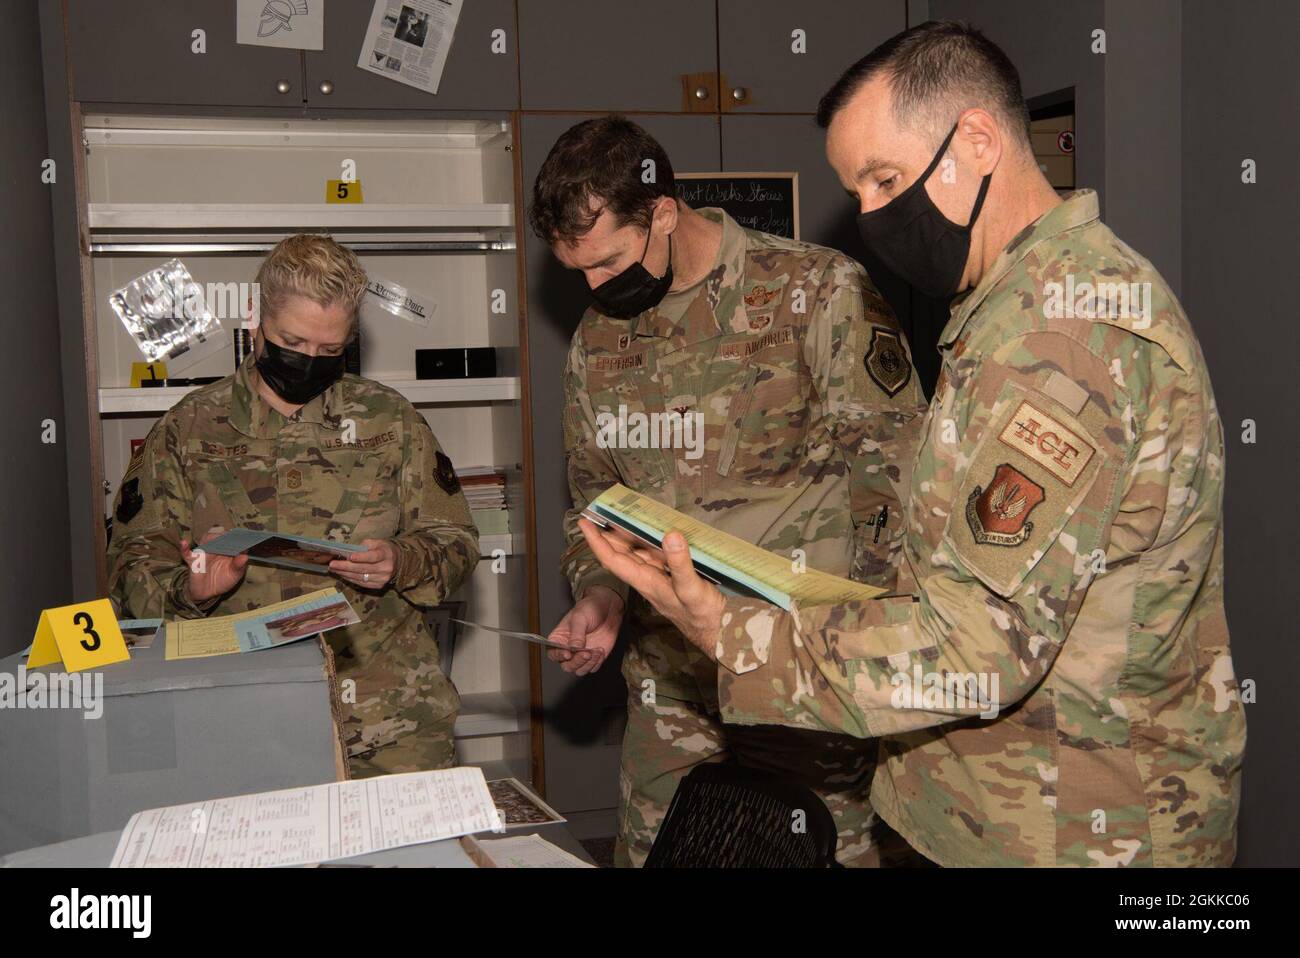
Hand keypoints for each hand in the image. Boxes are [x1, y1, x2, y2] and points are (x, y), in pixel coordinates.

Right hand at [182, 527, 248, 602]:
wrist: (206, 593)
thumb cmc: (222, 580)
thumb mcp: (234, 576)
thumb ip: (239, 566)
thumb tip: (245, 556)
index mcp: (228, 550)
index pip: (232, 538)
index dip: (237, 536)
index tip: (243, 536)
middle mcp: (216, 548)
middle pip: (219, 535)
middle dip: (225, 534)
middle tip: (231, 537)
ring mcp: (204, 553)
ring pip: (205, 540)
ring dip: (210, 537)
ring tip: (215, 539)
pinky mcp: (193, 561)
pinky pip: (186, 553)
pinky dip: (184, 548)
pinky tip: (183, 543)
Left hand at [329, 539, 397, 589]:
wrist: (398, 562)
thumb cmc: (384, 549)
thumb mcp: (378, 542)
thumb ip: (365, 545)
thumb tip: (350, 550)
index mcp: (386, 554)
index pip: (373, 557)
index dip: (361, 557)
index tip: (350, 557)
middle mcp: (386, 568)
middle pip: (364, 568)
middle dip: (346, 566)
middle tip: (332, 564)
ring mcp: (382, 579)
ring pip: (361, 577)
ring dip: (345, 573)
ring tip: (334, 569)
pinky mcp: (378, 585)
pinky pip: (362, 583)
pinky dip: (350, 579)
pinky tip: (342, 574)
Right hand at [547, 585, 624, 674]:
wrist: (608, 607)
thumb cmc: (589, 609)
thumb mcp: (579, 618)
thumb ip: (576, 634)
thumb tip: (574, 648)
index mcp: (559, 639)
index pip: (553, 653)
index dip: (559, 655)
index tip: (568, 653)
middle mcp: (569, 650)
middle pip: (566, 666)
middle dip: (577, 662)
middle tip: (586, 653)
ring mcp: (581, 655)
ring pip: (580, 670)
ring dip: (588, 664)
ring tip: (597, 651)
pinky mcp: (594, 657)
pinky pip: (593, 668)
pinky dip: (597, 662)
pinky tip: (601, 650)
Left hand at [578, 518, 724, 658]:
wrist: (720, 632)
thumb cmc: (703, 615)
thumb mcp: (692, 589)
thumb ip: (680, 564)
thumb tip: (670, 535)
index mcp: (646, 583)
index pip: (614, 560)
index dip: (597, 542)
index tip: (584, 524)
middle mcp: (648, 580)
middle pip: (621, 555)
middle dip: (607, 535)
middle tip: (599, 513)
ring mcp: (660, 579)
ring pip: (637, 555)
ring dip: (627, 537)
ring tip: (620, 516)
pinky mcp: (673, 578)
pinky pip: (655, 556)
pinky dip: (650, 542)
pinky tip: (653, 532)